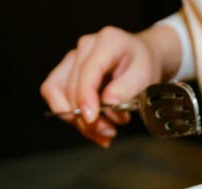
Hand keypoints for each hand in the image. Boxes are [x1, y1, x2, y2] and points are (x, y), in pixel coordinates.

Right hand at [40, 25, 180, 146]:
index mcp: (108, 42)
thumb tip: (108, 102)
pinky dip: (71, 116)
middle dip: (87, 117)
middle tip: (109, 133)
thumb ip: (127, 89)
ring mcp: (72, 58)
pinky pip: (56, 95)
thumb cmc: (143, 66)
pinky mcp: (65, 72)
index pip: (88, 71)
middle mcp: (85, 47)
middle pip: (71, 86)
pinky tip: (92, 127)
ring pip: (56, 92)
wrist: (141, 58)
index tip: (92, 119)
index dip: (86, 97)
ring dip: (76, 120)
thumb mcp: (145, 77)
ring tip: (102, 133)